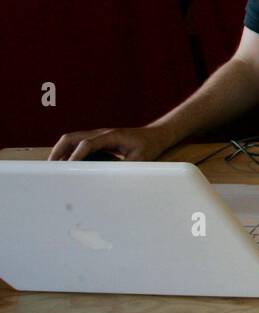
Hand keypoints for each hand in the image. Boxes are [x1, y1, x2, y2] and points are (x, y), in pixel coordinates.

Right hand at [48, 125, 171, 161]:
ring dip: (62, 151)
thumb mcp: (140, 159)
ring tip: (53, 167)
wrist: (155, 136)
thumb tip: (109, 179)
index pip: (87, 144)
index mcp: (112, 136)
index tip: (67, 167)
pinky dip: (70, 152)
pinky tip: (67, 165)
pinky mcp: (99, 140)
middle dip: (59, 151)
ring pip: (73, 139)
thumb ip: (124, 167)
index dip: (76, 155)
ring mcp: (98, 135)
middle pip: (72, 137)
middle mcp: (101, 133)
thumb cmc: (149, 147)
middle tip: (50, 166)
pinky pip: (79, 144)